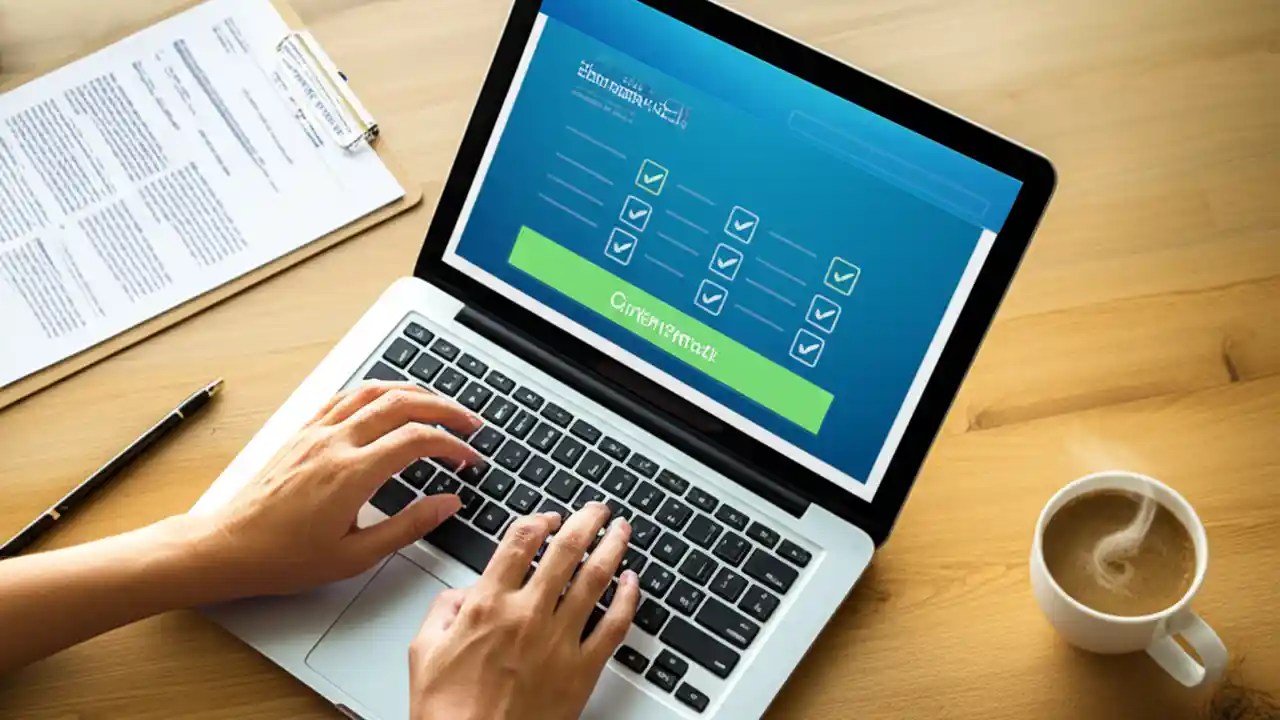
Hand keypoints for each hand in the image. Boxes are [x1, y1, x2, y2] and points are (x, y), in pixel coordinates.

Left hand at [190, 382, 482, 597]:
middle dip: (445, 409)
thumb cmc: (284, 558)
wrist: (228, 548)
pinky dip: (376, 391)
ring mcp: (316, 433)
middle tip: (469, 422)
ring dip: (414, 392)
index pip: (417, 440)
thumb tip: (447, 503)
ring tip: (439, 404)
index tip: (469, 459)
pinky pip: (346, 396)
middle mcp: (335, 443)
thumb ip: (408, 526)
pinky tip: (388, 400)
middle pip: (402, 403)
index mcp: (352, 474)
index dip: (453, 445)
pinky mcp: (302, 432)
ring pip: (374, 390)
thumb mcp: (356, 556)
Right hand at [409, 503, 640, 719]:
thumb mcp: (423, 650)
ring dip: (612, 546)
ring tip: (621, 531)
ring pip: (596, 578)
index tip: (550, 517)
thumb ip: (444, 609)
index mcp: (489, 604)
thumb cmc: (448, 712)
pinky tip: (632, 582)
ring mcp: (559, 640)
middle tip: (598, 510)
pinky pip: (614, 625)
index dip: (541, 520)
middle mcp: (528, 614)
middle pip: (567, 549)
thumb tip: (463, 593)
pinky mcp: (582, 670)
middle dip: (587, 521)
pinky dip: (627, 598)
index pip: (522, 540)